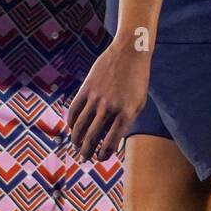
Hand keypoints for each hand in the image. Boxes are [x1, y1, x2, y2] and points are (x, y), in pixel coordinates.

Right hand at [66, 37, 150, 162]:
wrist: (130, 52)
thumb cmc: (137, 80)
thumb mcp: (139, 102)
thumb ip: (127, 121)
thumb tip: (111, 140)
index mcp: (127, 112)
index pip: (111, 142)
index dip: (104, 154)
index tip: (101, 158)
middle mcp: (110, 107)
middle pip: (92, 137)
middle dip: (86, 152)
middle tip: (84, 158)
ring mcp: (97, 97)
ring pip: (80, 126)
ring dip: (76, 140)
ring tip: (77, 147)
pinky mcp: (87, 88)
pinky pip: (74, 109)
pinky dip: (70, 122)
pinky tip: (71, 128)